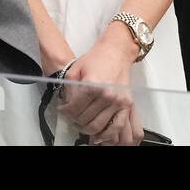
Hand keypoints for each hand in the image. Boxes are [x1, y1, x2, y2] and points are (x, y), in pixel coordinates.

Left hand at [60, 27, 142, 145]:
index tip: (63, 110)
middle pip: (86, 120)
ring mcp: (118, 102)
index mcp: (92, 85)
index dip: (65, 112)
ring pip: (100, 127)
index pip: (74, 109)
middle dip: (75, 121)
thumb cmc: (96, 59)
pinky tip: (99, 137)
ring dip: (89, 131)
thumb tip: (66, 106)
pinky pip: (118, 127)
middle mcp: (107, 95)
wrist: (116, 52)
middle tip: (71, 117)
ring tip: (82, 126)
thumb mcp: (76, 70)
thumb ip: (70, 90)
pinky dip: (108, 136)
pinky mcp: (127, 105)